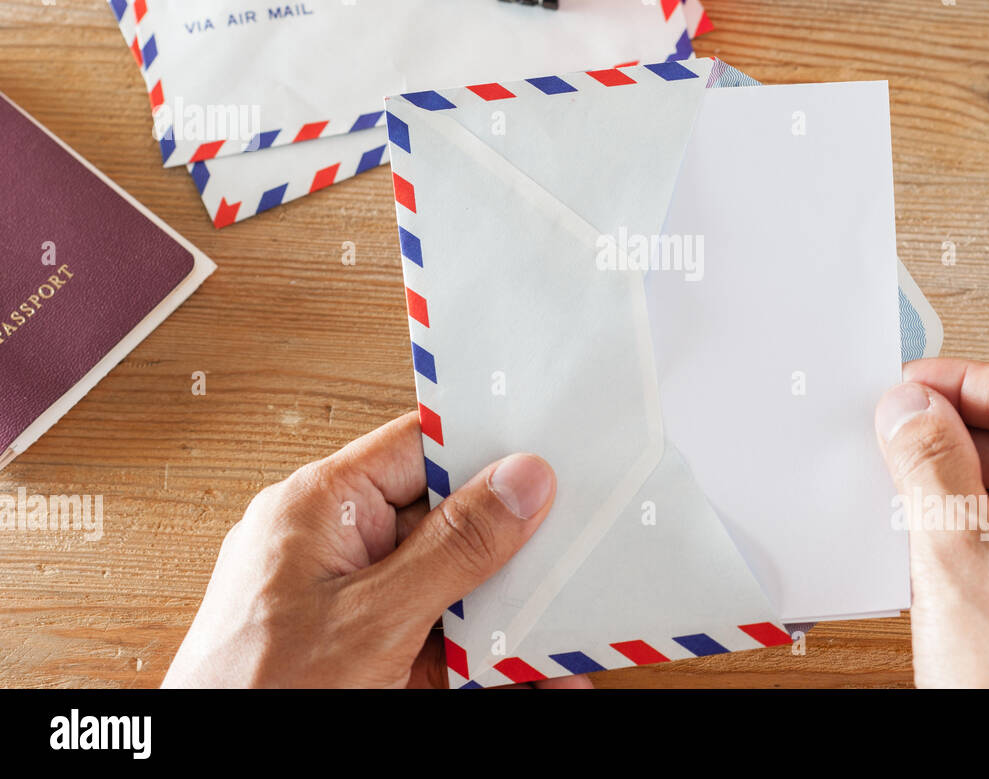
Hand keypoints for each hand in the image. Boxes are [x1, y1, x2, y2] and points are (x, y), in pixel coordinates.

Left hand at [163, 412, 589, 688]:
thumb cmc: (253, 697)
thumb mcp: (371, 619)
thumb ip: (451, 548)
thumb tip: (519, 484)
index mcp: (319, 509)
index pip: (419, 448)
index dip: (487, 449)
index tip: (553, 457)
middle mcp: (340, 548)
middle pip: (450, 522)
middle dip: (515, 546)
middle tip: (578, 552)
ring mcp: (359, 607)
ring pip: (460, 588)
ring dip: (514, 613)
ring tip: (570, 629)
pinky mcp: (376, 657)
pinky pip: (451, 643)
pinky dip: (495, 660)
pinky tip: (539, 675)